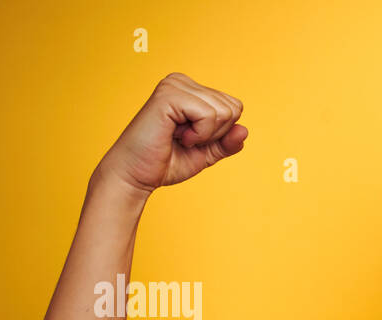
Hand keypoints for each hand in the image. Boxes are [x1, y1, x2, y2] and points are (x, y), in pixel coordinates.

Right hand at [94, 73, 247, 195]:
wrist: (136, 175)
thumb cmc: (166, 163)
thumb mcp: (206, 153)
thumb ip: (227, 143)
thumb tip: (244, 130)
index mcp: (192, 91)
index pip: (234, 107)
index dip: (221, 133)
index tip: (193, 140)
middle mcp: (183, 82)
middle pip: (233, 108)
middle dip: (216, 134)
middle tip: (186, 140)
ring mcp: (175, 85)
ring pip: (224, 112)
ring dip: (206, 135)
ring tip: (179, 138)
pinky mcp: (169, 95)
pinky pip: (208, 115)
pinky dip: (199, 134)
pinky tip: (177, 136)